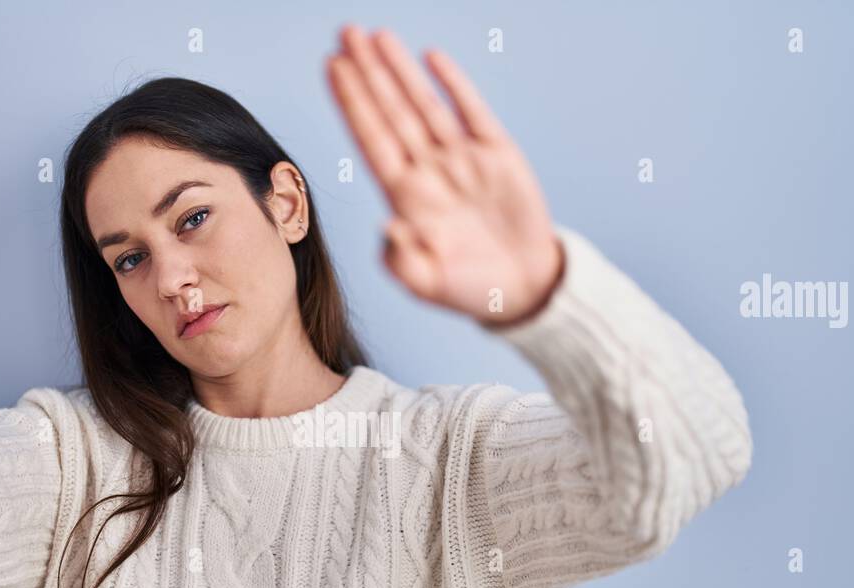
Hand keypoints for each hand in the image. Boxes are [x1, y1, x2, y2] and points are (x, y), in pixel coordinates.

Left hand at [326, 24, 565, 326]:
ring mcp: (461, 159)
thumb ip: (402, 260)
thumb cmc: (468, 289)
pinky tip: (432, 58)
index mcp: (405, 197)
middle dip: (367, 72)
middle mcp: (427, 170)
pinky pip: (471, 111)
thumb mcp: (427, 284)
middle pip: (390, 111)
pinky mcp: (497, 154)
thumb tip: (387, 224)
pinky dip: (454, 84)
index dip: (351, 103)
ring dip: (400, 70)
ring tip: (377, 36)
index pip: (370, 139)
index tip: (331, 67)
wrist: (522, 289)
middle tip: (345, 32)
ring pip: (424, 104)